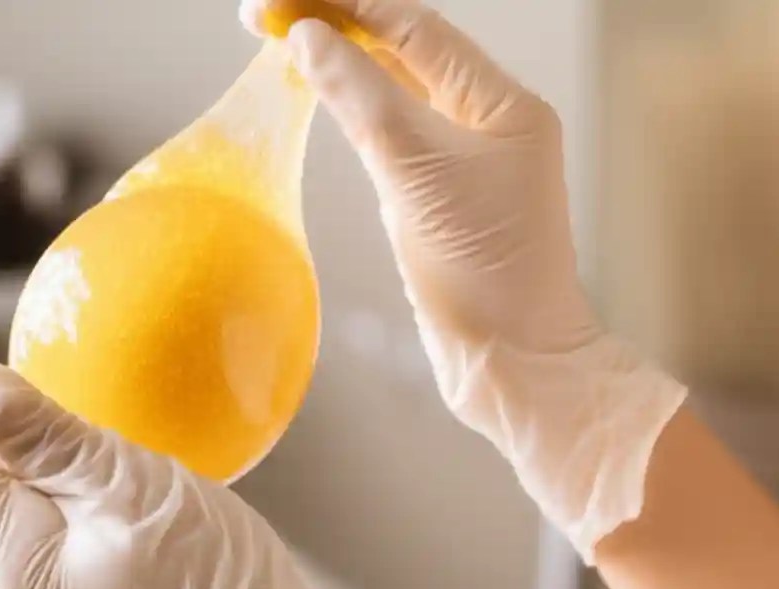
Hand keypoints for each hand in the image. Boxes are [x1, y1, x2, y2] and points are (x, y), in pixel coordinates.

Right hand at [243, 0, 685, 560]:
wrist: (511, 362)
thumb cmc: (483, 274)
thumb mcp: (416, 174)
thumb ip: (363, 98)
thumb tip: (310, 38)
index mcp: (503, 103)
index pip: (414, 27)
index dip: (345, 5)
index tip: (281, 4)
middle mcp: (489, 121)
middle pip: (405, 49)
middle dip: (338, 25)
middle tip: (267, 16)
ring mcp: (466, 159)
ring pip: (397, 88)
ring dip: (343, 62)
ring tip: (284, 42)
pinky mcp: (441, 196)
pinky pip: (393, 131)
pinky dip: (355, 107)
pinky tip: (322, 94)